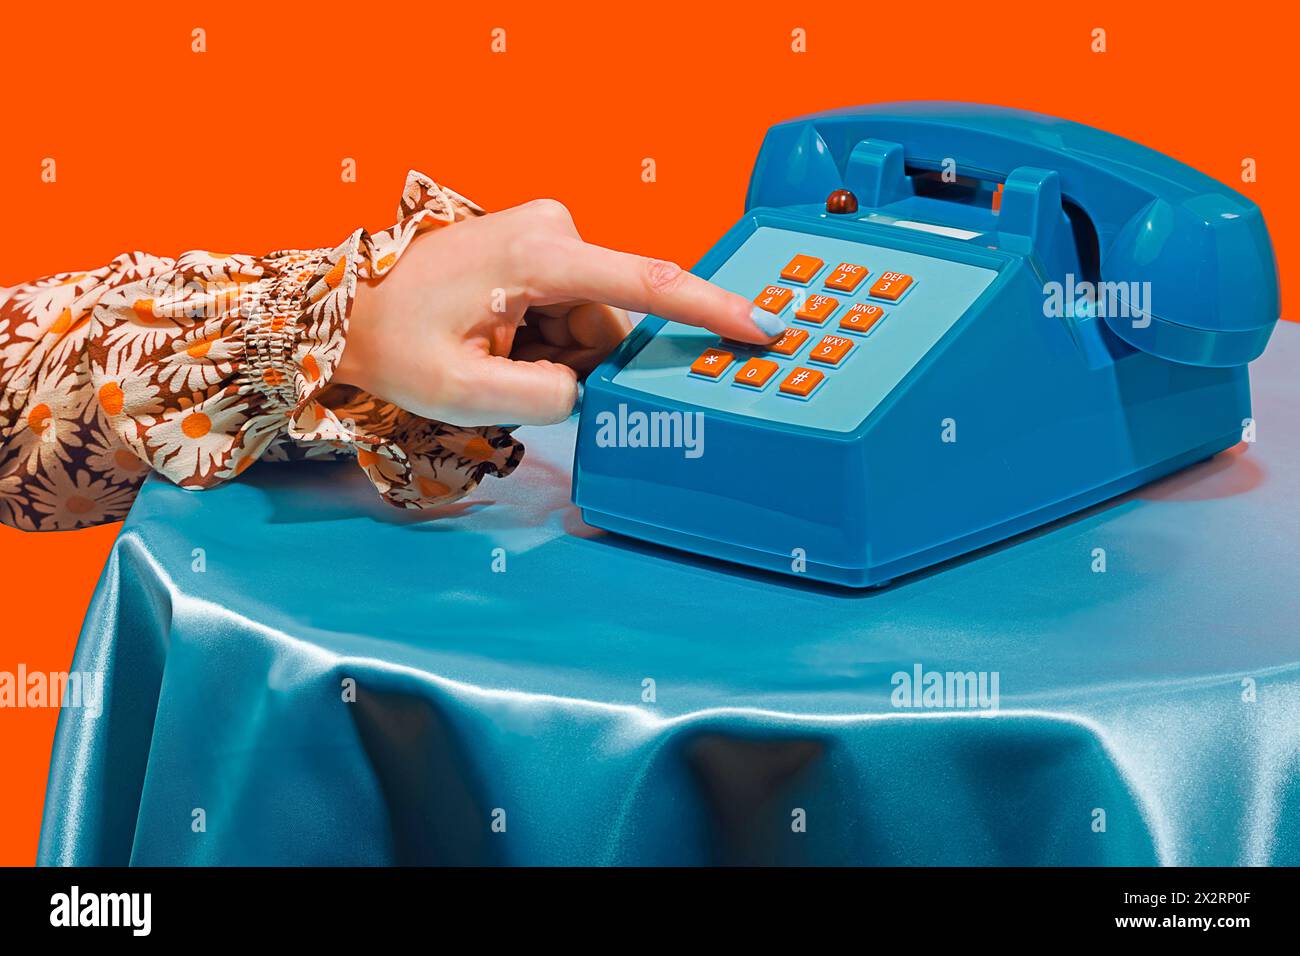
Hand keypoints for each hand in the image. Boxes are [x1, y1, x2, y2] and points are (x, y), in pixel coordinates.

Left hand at [333, 199, 781, 425]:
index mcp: (538, 258)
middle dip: (581, 367)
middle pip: (612, 324)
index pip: (645, 283)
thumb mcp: (462, 394)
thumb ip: (544, 401)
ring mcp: (548, 240)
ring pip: (594, 327)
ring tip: (496, 361)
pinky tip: (502, 348)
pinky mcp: (541, 255)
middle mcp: (553, 233)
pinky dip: (549, 347)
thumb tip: (587, 392)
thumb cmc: (394, 344)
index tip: (762, 327)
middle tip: (514, 378)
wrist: (348, 314)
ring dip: (559, 360)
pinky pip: (573, 318)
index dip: (710, 310)